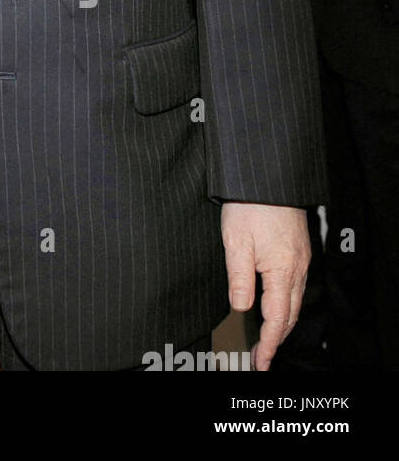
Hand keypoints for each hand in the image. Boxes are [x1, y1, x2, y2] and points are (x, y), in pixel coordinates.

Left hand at [220, 202, 310, 370]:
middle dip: (276, 339)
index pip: (277, 318)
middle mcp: (298, 269)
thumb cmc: (249, 205)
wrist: (267, 176)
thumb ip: (239, 277)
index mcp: (283, 271)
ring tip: (266, 338)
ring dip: (281, 322)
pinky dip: (285, 302)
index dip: (269, 343)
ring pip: (294, 300)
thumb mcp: (235, 241)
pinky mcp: (298, 250)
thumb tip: (240, 308)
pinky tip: (273, 304)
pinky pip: (295, 285)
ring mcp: (301, 259)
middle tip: (261, 357)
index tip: (261, 361)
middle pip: (290, 314)